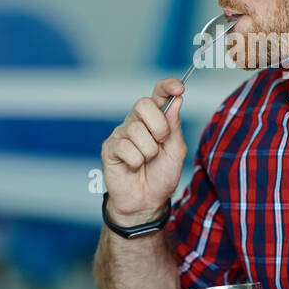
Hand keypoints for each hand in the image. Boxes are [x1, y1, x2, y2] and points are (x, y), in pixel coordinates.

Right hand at [101, 78, 186, 220]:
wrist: (147, 201)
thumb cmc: (161, 176)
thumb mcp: (176, 151)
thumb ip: (175, 127)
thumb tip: (177, 101)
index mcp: (154, 119)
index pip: (158, 94)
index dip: (167, 87)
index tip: (178, 88)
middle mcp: (136, 122)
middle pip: (143, 103)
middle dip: (158, 125)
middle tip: (161, 143)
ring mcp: (121, 134)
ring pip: (136, 129)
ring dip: (148, 151)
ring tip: (146, 161)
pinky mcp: (109, 148)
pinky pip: (125, 147)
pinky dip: (135, 161)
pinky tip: (134, 167)